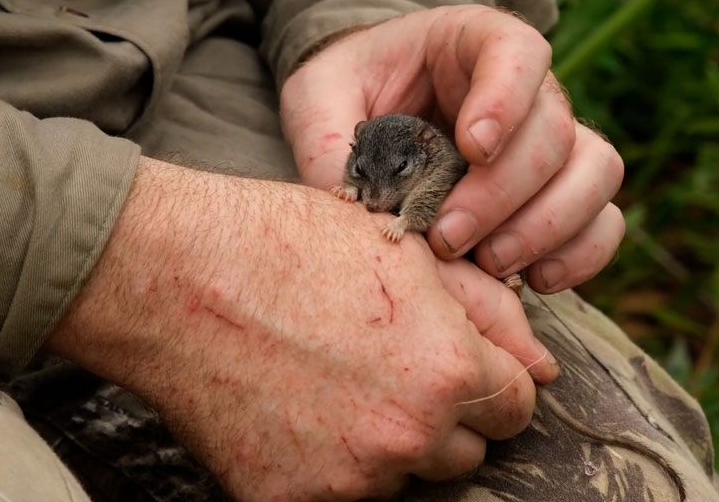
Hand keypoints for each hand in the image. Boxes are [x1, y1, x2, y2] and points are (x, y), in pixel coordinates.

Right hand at [46, 157, 556, 500]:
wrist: (175, 275)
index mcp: (449, 368)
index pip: (517, 407)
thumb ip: (487, 316)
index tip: (457, 368)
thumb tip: (544, 367)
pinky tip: (291, 410)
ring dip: (385, 444)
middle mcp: (410, 433)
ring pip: (401, 477)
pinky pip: (335, 496)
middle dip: (442, 418)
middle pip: (464, 452)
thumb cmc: (287, 242)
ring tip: (334, 385)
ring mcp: (349, 477)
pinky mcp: (288, 500)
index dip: (491, 383)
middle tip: (388, 371)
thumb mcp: (403, 254)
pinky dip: (323, 465)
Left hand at [281, 5, 624, 292]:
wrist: (376, 115)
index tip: (472, 146)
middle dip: (503, 192)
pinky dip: (580, 256)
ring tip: (488, 262)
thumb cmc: (354, 93)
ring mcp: (557, 143)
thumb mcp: (320, 97)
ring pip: (597, 172)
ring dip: (548, 226)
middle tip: (448, 236)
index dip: (507, 99)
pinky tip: (531, 279)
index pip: (519, 52)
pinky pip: (605, 221)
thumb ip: (328, 140)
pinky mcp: (564, 194)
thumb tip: (357, 219)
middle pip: (555, 130)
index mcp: (475, 43)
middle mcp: (531, 90)